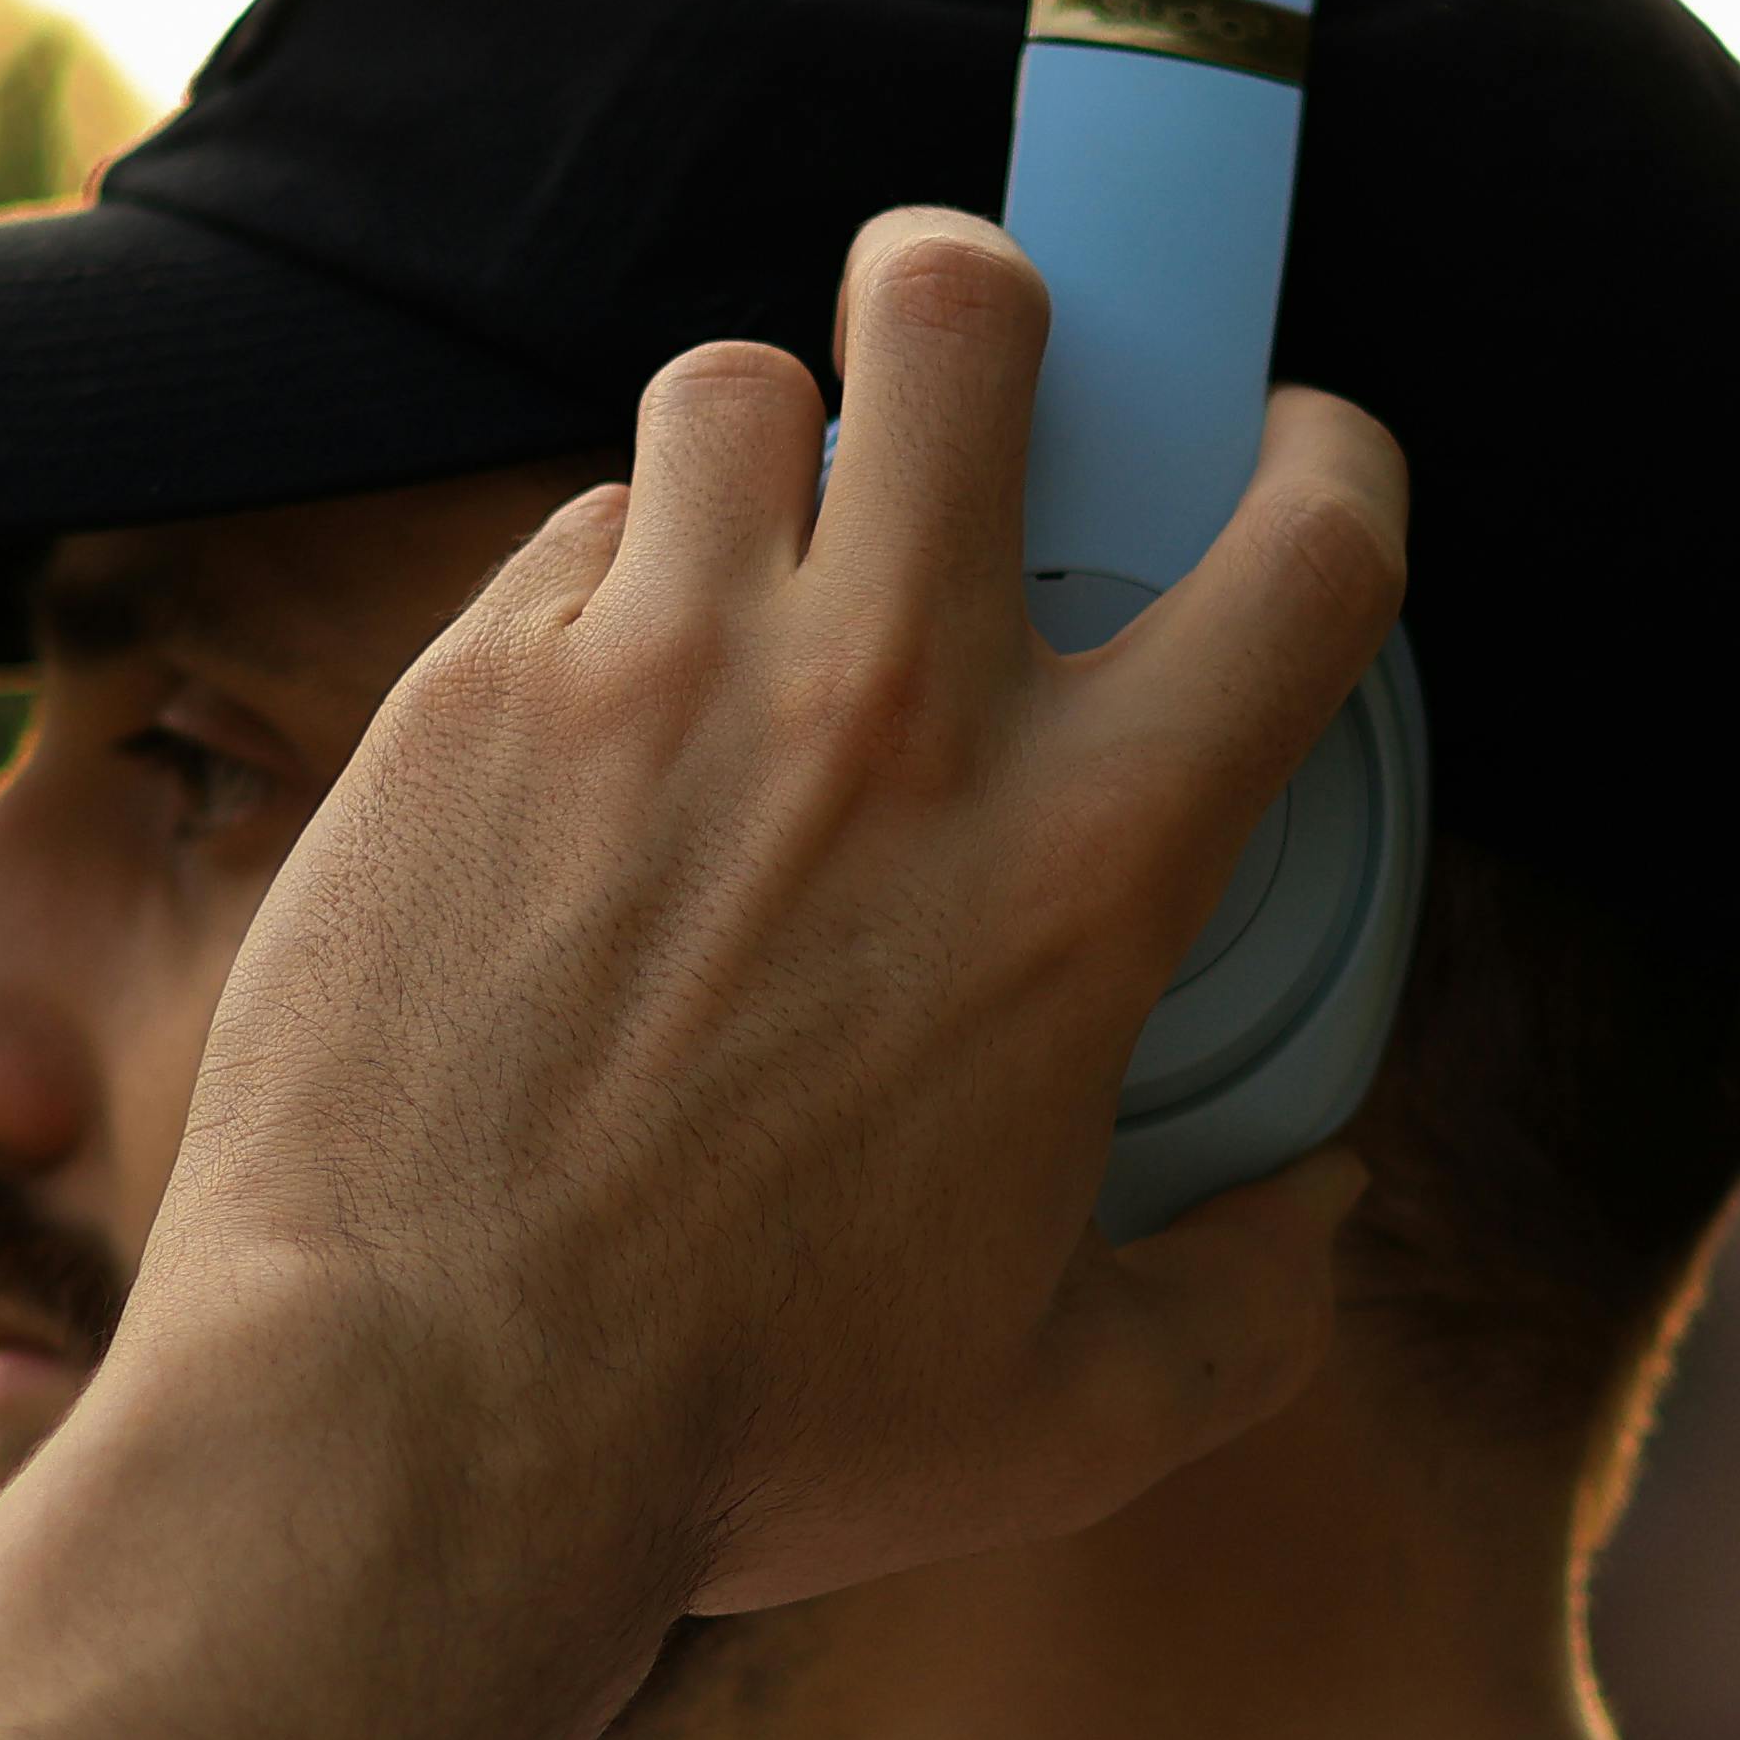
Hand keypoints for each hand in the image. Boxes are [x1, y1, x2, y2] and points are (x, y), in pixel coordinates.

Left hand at [140, 206, 1407, 1623]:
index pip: (1311, 543)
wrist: (415, 1422)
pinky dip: (604, 587)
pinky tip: (593, 711)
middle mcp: (894, 715)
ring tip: (752, 561)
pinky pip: (573, 529)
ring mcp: (664, 676)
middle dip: (981, 304)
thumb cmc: (744, 1434)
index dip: (1325, 460)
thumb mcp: (1067, 1416)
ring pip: (742, 383)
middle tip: (963, 391)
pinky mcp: (473, 697)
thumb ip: (1242, 1305)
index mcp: (1088, 861)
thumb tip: (1312, 1208)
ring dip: (770, 449)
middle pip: (969, 310)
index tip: (1274, 464)